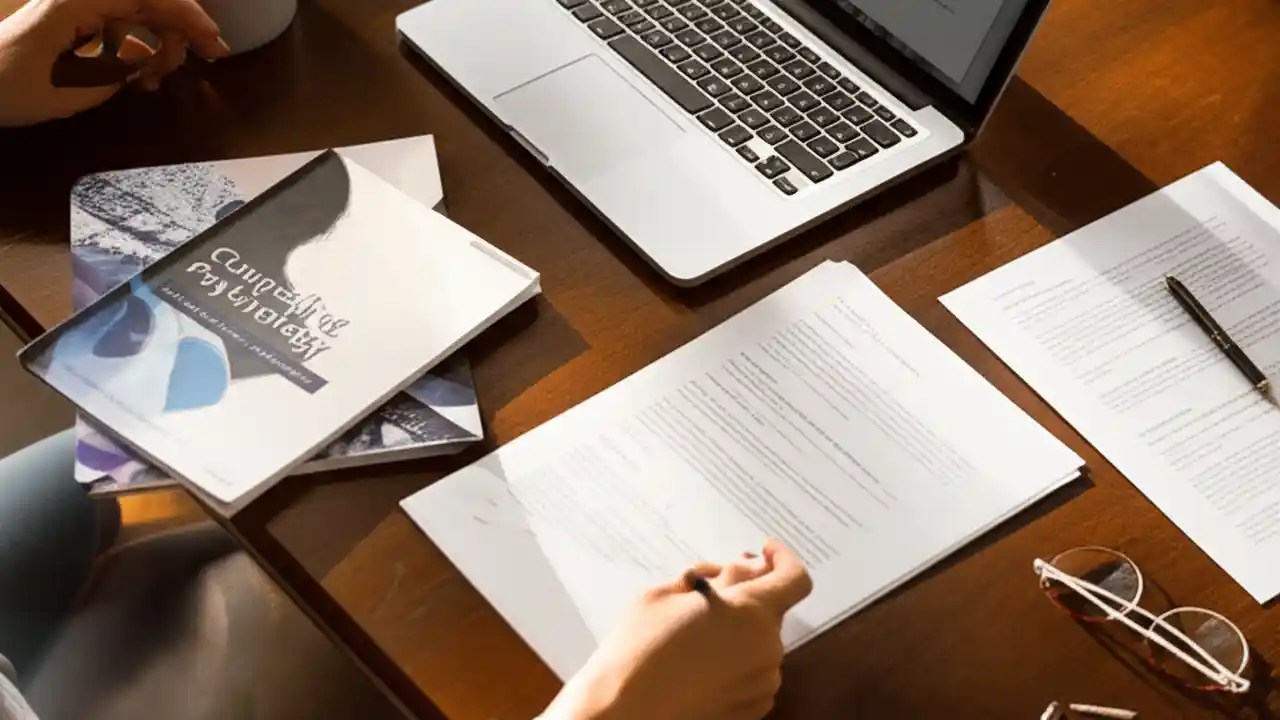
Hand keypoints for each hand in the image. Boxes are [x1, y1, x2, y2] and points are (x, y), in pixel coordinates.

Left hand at [0, 0, 228, 126]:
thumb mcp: (70, 90)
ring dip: (160, 42)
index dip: (186, 16)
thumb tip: (146, 60)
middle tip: (213, 56)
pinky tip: (138, 78)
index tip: (212, 42)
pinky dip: (136, 48)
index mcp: (77, 2)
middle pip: (148, 0)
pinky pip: (117, 25)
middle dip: (183, 26)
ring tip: (158, 81)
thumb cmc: (8, 87)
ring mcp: (74, 8)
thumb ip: (117, 73)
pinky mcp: (70, 21)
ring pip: (137, 13)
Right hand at [542, 541, 812, 719]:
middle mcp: (767, 649)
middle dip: (744, 596)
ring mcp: (762, 684)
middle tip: (709, 591)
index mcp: (751, 613)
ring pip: (760, 642)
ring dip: (738, 630)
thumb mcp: (667, 594)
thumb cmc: (638, 650)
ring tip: (694, 633)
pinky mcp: (752, 709)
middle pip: (770, 610)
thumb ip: (713, 577)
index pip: (794, 577)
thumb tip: (737, 572)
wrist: (623, 713)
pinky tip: (699, 663)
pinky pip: (753, 672)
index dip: (782, 558)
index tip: (765, 552)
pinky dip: (735, 660)